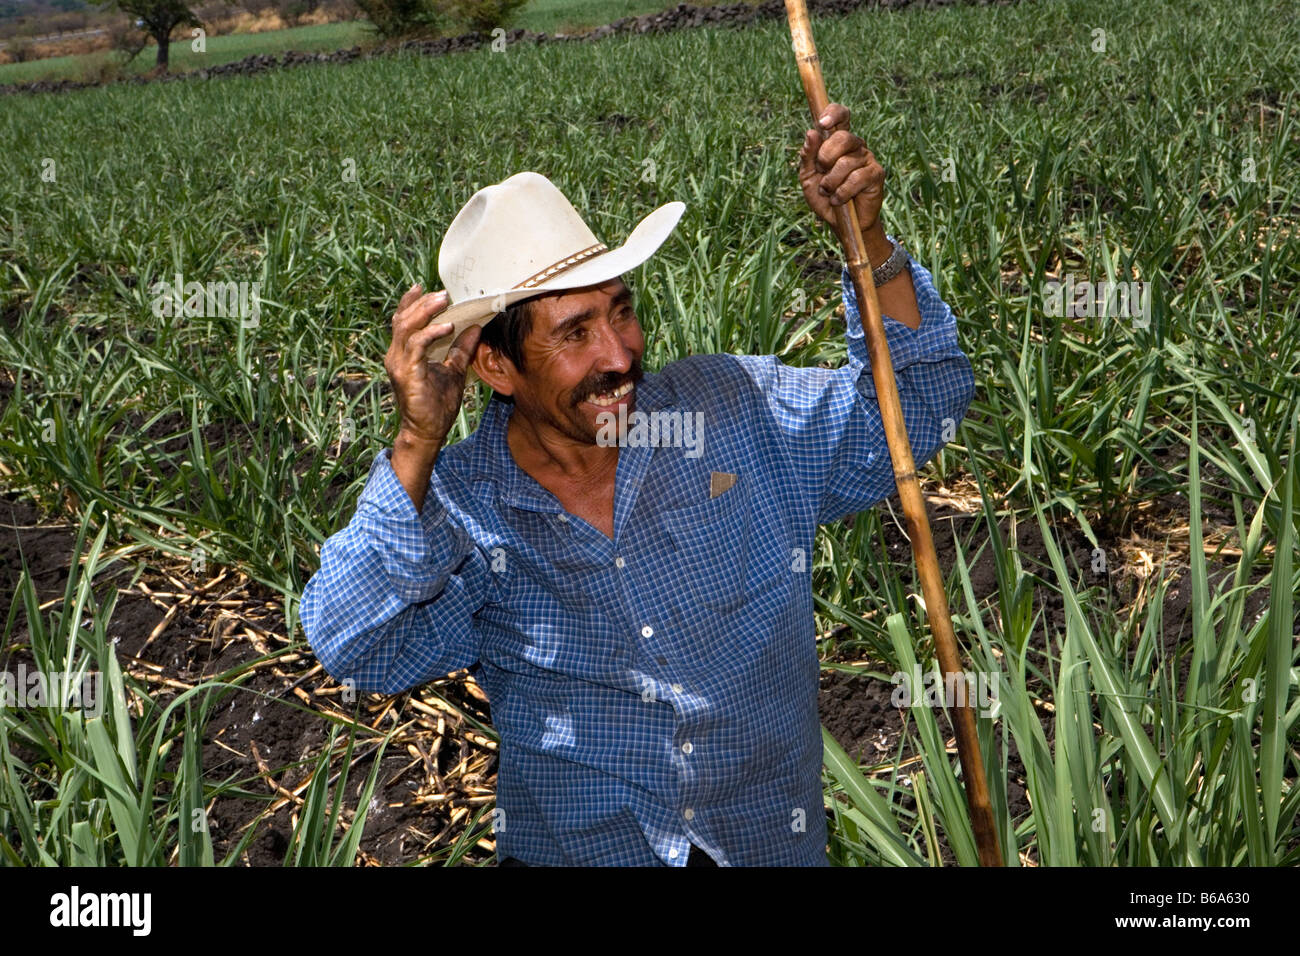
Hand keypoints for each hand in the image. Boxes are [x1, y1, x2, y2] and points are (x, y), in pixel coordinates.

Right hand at [384, 284, 481, 449]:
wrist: (427, 431)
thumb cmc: (436, 404)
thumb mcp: (453, 370)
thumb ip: (461, 349)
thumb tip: (475, 328)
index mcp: (404, 353)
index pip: (403, 320)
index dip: (410, 302)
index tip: (424, 287)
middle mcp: (397, 356)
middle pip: (403, 319)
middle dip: (422, 303)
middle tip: (442, 293)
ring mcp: (399, 364)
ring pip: (407, 328)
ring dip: (425, 312)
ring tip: (444, 302)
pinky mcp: (407, 374)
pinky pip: (417, 346)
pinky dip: (431, 333)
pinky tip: (448, 327)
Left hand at [797, 102, 886, 237]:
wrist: (839, 222)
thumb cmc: (824, 197)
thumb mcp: (808, 176)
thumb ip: (807, 156)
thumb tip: (811, 132)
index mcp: (838, 141)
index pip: (841, 115)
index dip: (833, 113)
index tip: (822, 124)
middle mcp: (855, 145)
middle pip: (843, 137)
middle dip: (826, 157)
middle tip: (821, 172)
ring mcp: (867, 158)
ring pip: (846, 162)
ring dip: (831, 182)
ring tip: (828, 193)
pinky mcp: (876, 174)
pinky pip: (857, 178)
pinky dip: (842, 192)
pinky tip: (838, 200)